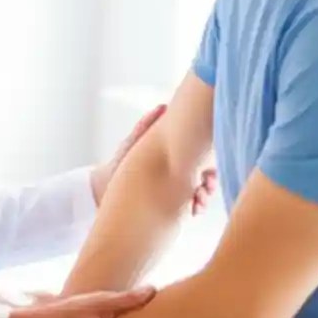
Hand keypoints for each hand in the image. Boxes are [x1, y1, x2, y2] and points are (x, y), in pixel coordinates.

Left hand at [90, 104, 218, 212]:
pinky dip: (196, 207)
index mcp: (173, 155)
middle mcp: (178, 171)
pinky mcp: (171, 202)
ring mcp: (176, 188)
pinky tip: (194, 210)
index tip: (210, 167)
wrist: (107, 187)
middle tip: (208, 186)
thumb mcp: (134, 142)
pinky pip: (189, 205)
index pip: (200, 155)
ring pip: (200, 192)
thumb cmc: (121, 160)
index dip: (209, 160)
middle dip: (210, 181)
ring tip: (199, 202)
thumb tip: (163, 107)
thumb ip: (147, 126)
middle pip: (205, 174)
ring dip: (205, 197)